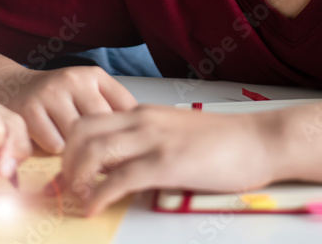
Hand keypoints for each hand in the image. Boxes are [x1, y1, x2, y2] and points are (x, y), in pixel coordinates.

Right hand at [0, 65, 136, 153]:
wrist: (14, 87)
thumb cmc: (58, 99)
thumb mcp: (88, 94)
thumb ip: (111, 111)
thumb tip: (137, 141)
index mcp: (94, 75)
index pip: (125, 107)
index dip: (127, 133)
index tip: (126, 149)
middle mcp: (74, 79)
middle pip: (104, 125)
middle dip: (105, 149)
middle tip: (102, 164)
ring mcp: (51, 92)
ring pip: (78, 138)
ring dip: (78, 152)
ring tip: (75, 154)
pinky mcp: (30, 109)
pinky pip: (54, 145)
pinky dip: (55, 152)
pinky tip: (51, 145)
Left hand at [60, 105, 283, 215]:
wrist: (257, 141)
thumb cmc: (222, 142)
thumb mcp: (175, 134)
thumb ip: (147, 143)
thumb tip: (122, 166)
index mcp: (143, 113)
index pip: (89, 120)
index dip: (69, 146)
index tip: (65, 171)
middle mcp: (142, 120)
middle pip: (82, 131)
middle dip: (65, 161)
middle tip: (65, 186)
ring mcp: (154, 139)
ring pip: (95, 150)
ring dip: (76, 177)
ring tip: (75, 198)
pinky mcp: (167, 163)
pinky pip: (120, 178)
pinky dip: (99, 195)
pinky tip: (93, 208)